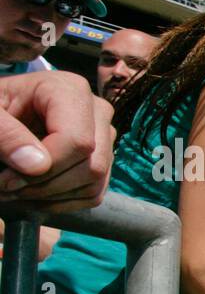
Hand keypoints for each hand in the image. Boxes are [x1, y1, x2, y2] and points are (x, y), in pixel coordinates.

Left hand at [0, 71, 114, 211]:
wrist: (0, 111)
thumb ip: (5, 134)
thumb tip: (37, 166)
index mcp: (70, 90)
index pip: (77, 141)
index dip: (43, 169)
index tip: (5, 180)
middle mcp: (97, 112)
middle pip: (90, 165)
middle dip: (45, 186)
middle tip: (6, 188)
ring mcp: (105, 137)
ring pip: (94, 183)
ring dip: (51, 197)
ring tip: (15, 191)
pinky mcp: (103, 159)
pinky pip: (94, 194)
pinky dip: (62, 203)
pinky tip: (33, 195)